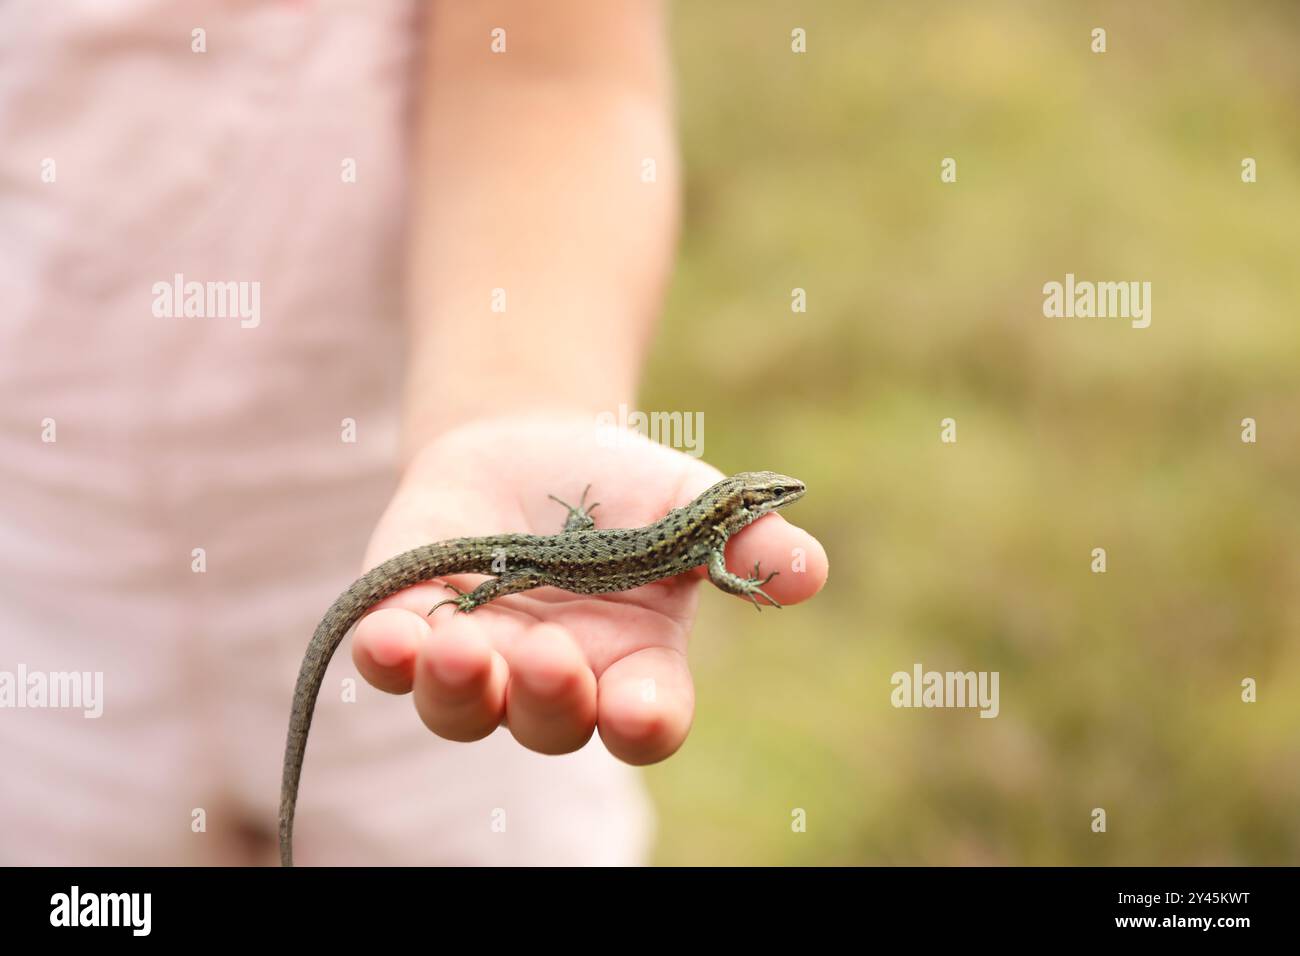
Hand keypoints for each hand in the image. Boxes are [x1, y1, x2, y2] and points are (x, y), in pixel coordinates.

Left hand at [351, 415, 828, 764]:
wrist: (526, 444)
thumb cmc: (625, 487)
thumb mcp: (691, 503)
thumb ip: (746, 537)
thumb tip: (810, 572)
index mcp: (632, 663)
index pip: (643, 720)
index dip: (641, 721)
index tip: (638, 706)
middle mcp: (555, 678)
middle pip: (551, 724)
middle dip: (549, 697)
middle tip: (548, 651)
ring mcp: (480, 658)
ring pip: (463, 712)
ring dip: (460, 690)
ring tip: (460, 647)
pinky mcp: (412, 624)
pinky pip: (392, 662)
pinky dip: (388, 657)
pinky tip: (391, 634)